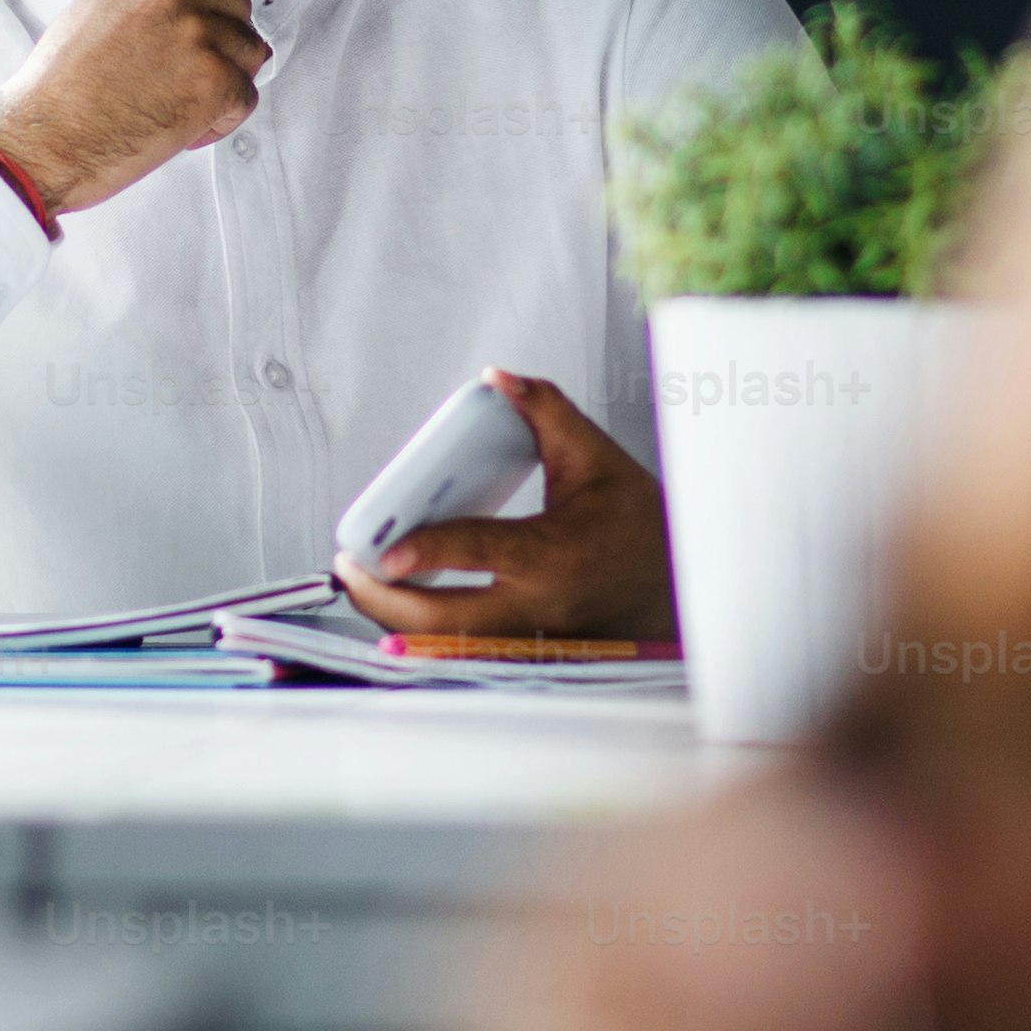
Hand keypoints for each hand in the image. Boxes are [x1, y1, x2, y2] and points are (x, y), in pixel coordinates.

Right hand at [0, 0, 267, 213]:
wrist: (43, 137)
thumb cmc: (59, 85)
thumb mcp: (97, 6)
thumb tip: (191, 4)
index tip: (199, 20)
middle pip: (237, 5)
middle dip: (221, 40)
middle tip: (183, 75)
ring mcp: (200, 30)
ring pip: (250, 51)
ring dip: (226, 79)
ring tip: (179, 103)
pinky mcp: (216, 79)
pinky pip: (247, 96)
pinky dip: (222, 119)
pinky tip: (183, 128)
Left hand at [335, 370, 673, 640]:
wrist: (681, 593)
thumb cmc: (641, 528)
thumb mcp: (597, 460)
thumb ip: (546, 412)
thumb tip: (498, 378)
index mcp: (553, 555)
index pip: (479, 553)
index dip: (428, 552)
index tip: (383, 549)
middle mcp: (536, 606)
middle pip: (441, 619)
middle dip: (382, 597)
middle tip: (349, 562)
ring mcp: (527, 638)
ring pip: (442, 643)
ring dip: (394, 616)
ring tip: (364, 577)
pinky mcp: (522, 652)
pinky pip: (459, 648)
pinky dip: (422, 629)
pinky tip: (401, 600)